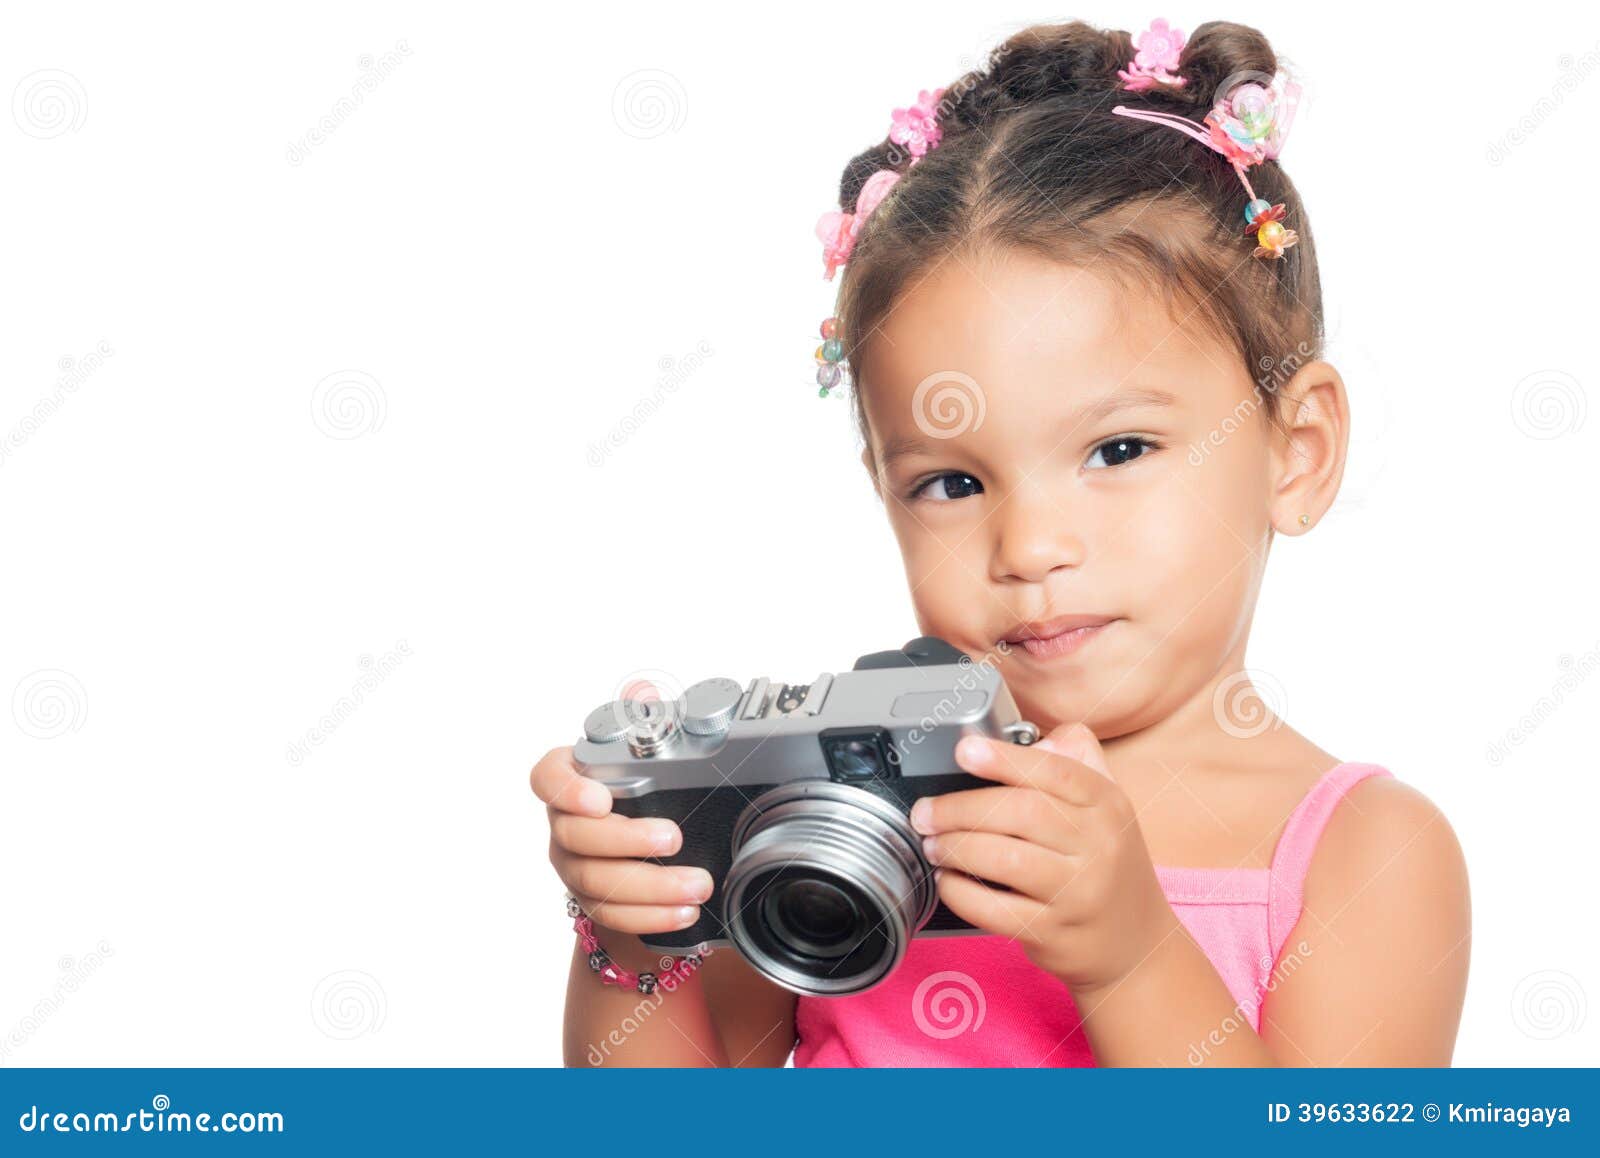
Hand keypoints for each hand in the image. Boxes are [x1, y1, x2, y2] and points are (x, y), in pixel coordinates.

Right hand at [530, 745, 713, 935]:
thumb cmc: (646, 783)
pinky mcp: (590, 898)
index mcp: (570, 778)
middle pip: (576, 836)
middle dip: (629, 840)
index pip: (548, 778)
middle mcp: (563, 822)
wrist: (646, 831)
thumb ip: (653, 743)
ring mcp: (572, 863)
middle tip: (674, 838)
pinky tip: (684, 911)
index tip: (601, 800)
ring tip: (696, 885)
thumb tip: (676, 726)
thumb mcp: (648, 757)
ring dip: (651, 886)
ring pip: (595, 881)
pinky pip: (611, 914)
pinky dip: (650, 916)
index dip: (568, 791)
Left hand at [909, 723, 1176, 993]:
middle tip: (926, 812)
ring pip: (1006, 860)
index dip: (1005, 758)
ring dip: (956, 848)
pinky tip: (947, 882)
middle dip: (960, 809)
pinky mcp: (1055, 933)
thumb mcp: (1107, 809)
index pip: (1054, 771)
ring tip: (933, 845)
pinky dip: (961, 893)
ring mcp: (1078, 893)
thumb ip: (1075, 764)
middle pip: (1021, 813)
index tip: (964, 750)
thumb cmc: (1108, 867)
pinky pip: (996, 910)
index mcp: (1107, 805)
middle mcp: (1098, 845)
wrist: (1137, 945)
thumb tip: (1036, 743)